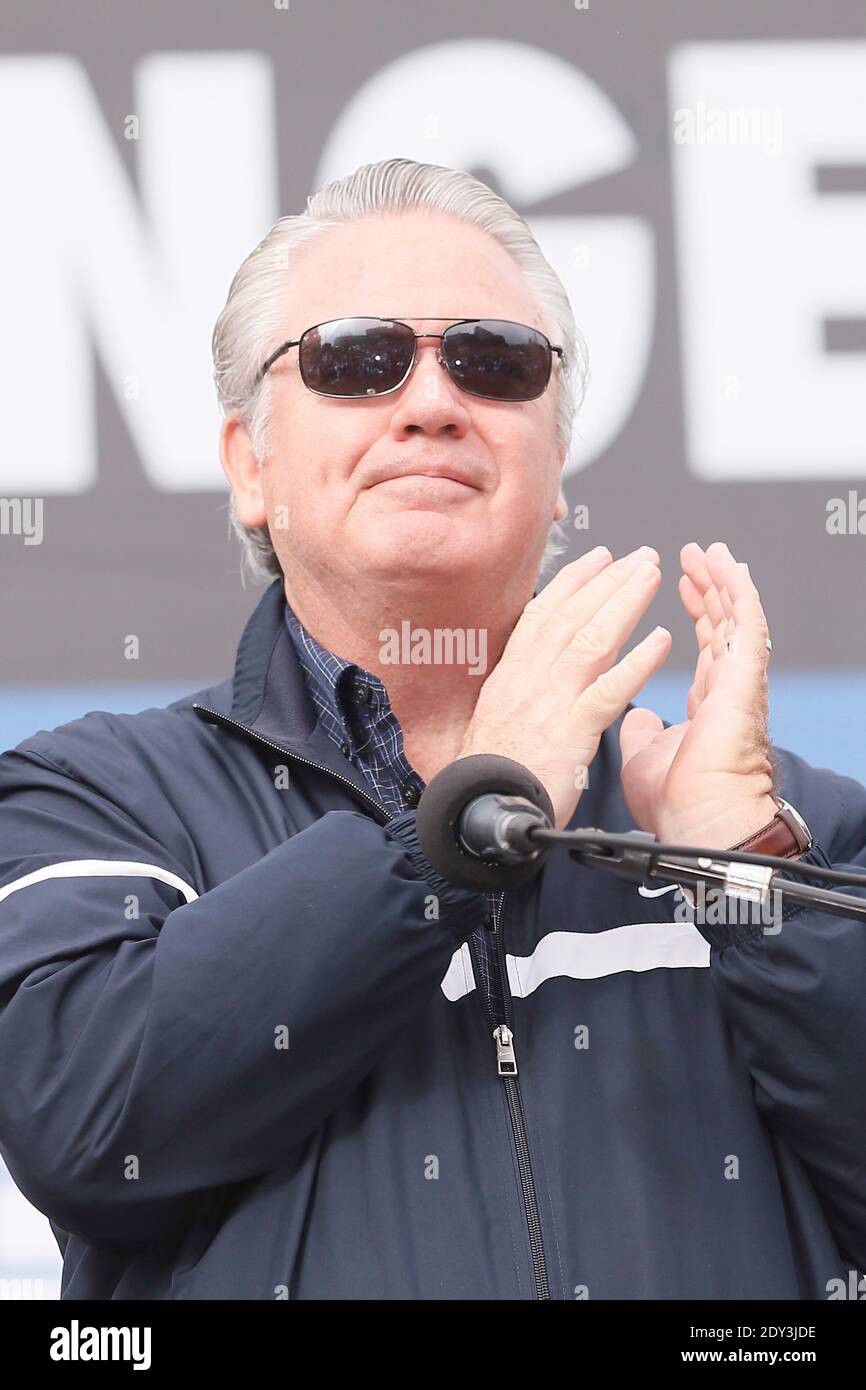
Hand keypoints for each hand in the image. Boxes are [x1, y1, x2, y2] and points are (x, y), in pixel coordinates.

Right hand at [458, 544, 671, 828]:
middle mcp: (528, 679)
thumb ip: (519, 687)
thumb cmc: (490, 774)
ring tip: (651, 577)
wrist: (479, 810)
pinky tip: (661, 642)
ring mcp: (549, 702)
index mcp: (510, 674)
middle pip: (571, 616)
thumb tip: (538, 666)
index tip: (599, 558)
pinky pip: (608, 690)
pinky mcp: (570, 731)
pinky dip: (637, 663)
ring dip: (624, 603)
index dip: (573, 581)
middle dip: (608, 580)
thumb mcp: (495, 717)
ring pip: (590, 640)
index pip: (543, 614)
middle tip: (640, 556)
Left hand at [619, 541, 776, 849]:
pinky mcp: (743, 679)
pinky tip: (729, 568)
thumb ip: (641, 733)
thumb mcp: (645, 758)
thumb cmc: (680, 802)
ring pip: (735, 618)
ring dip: (722, 582)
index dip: (692, 614)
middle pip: (721, 625)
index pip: (703, 646)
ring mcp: (738, 682)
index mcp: (707, 705)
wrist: (699, 821)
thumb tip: (635, 719)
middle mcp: (725, 689)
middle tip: (692, 555)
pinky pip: (746, 626)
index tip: (676, 586)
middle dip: (707, 587)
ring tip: (709, 552)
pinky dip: (739, 594)